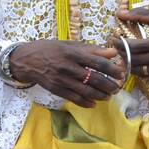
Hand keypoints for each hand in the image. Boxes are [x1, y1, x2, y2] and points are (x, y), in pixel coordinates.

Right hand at [9, 40, 124, 107]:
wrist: (27, 60)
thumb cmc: (50, 49)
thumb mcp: (70, 45)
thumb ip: (92, 49)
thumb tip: (113, 53)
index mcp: (72, 53)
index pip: (97, 62)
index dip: (112, 69)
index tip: (121, 74)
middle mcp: (68, 67)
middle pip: (94, 79)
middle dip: (109, 85)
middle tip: (116, 87)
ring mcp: (61, 79)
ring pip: (86, 91)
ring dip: (100, 95)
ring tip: (108, 96)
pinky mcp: (56, 89)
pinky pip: (74, 98)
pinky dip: (85, 102)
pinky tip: (94, 103)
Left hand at [115, 9, 148, 77]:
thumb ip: (140, 14)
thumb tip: (120, 14)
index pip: (135, 47)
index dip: (121, 44)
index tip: (114, 39)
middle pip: (135, 60)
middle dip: (121, 53)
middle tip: (115, 47)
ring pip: (139, 70)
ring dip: (127, 63)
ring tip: (122, 54)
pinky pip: (147, 75)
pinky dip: (137, 69)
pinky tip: (133, 62)